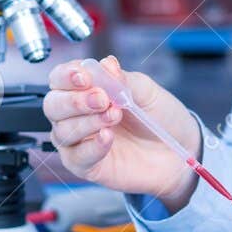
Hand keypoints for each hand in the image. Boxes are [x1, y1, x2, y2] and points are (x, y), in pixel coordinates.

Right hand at [43, 56, 199, 209]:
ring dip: (88, 122)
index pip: (59, 78)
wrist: (179, 151)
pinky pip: (77, 157)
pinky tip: (108, 137)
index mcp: (85, 89)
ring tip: (114, 116)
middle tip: (102, 99)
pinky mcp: (87, 167)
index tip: (84, 76)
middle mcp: (75, 114)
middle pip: (52, 105)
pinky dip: (92, 146)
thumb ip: (123, 79)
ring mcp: (79, 142)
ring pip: (62, 131)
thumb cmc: (160, 118)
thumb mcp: (147, 91)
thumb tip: (107, 64)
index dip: (67, 76)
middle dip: (75, 100)